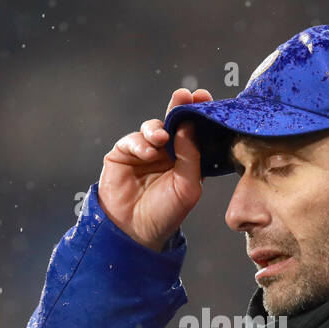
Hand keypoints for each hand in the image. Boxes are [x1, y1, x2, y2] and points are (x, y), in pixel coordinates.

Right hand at [98, 87, 212, 251]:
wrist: (135, 231)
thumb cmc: (165, 213)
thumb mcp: (188, 186)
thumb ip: (191, 156)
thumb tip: (188, 126)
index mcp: (186, 158)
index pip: (194, 131)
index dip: (198, 114)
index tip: (204, 99)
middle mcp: (167, 152)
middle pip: (174, 121)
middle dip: (179, 106)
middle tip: (185, 96)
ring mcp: (145, 151)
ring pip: (153, 127)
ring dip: (157, 129)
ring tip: (161, 138)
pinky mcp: (123, 153)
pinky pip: (132, 139)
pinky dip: (140, 142)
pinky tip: (147, 152)